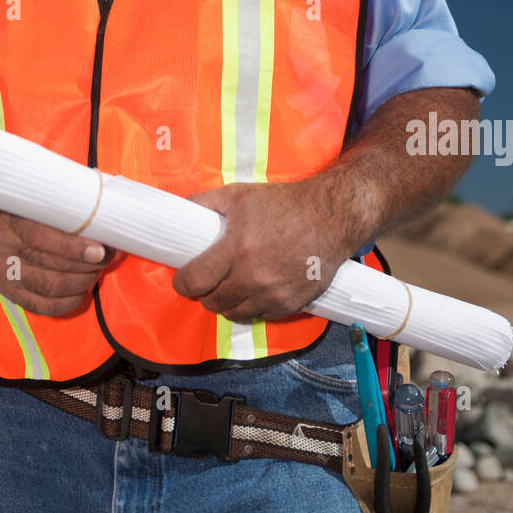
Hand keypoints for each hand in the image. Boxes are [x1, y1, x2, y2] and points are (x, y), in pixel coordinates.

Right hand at [0, 200, 118, 316]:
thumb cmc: (13, 208)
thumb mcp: (27, 195)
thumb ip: (58, 198)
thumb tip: (103, 200)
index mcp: (9, 217)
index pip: (41, 236)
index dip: (74, 246)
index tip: (100, 249)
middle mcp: (3, 247)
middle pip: (51, 265)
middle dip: (88, 265)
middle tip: (108, 256)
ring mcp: (3, 273)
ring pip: (50, 287)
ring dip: (82, 282)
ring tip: (97, 271)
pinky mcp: (6, 292)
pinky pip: (41, 306)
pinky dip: (67, 302)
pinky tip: (81, 291)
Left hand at [171, 176, 354, 321]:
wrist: (330, 217)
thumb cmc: (283, 203)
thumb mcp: (239, 194)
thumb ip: (206, 201)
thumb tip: (182, 206)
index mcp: (236, 249)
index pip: (195, 281)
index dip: (182, 283)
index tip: (183, 280)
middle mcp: (253, 278)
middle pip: (212, 303)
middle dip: (204, 294)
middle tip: (207, 282)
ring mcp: (273, 295)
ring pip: (234, 315)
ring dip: (226, 304)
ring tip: (228, 288)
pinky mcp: (291, 305)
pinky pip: (260, 317)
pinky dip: (251, 308)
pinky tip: (253, 292)